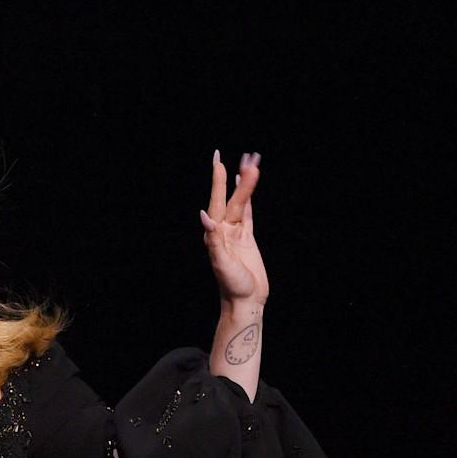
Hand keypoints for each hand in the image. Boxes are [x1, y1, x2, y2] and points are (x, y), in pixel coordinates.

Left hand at [199, 150, 268, 305]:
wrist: (245, 301)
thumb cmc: (231, 286)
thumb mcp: (221, 264)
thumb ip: (214, 240)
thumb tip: (205, 216)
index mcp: (215, 233)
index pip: (216, 200)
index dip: (218, 181)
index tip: (218, 161)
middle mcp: (223, 230)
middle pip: (231, 198)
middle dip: (238, 177)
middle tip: (249, 156)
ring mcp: (235, 233)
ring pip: (241, 202)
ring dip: (245, 184)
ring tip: (252, 163)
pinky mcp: (247, 238)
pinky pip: (246, 212)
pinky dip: (246, 198)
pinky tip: (245, 185)